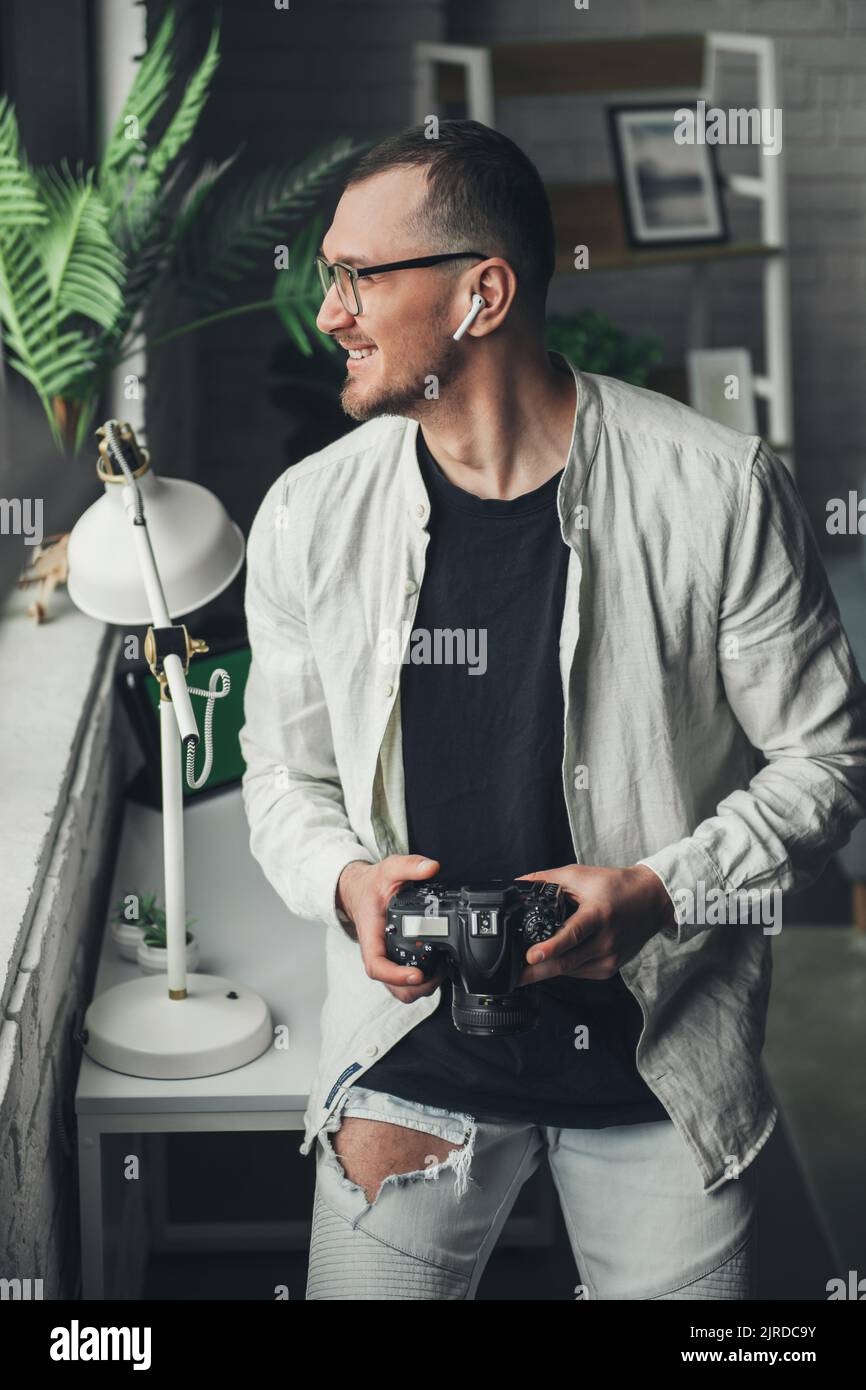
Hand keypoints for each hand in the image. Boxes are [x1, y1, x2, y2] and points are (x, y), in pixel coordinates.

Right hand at [336, 854, 449, 1002]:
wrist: (360, 892)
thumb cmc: (371, 886)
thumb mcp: (388, 869)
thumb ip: (409, 866)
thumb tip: (431, 867)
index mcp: (371, 937)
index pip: (376, 966)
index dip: (396, 976)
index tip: (417, 974)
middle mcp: (378, 954)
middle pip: (394, 988)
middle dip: (418, 987)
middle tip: (440, 971)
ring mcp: (387, 961)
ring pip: (401, 991)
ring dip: (423, 988)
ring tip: (443, 970)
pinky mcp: (395, 962)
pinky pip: (406, 983)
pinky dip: (423, 982)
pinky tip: (440, 967)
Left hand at [513, 863, 675, 985]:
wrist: (652, 901)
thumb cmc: (616, 886)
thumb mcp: (580, 875)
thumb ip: (547, 879)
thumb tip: (518, 883)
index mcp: (598, 914)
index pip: (573, 934)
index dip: (551, 947)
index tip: (531, 956)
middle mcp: (606, 940)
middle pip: (567, 962)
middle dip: (537, 972)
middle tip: (515, 978)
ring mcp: (610, 957)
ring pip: (570, 971)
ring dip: (547, 971)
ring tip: (527, 970)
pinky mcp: (611, 968)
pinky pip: (579, 973)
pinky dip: (564, 968)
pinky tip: (554, 960)